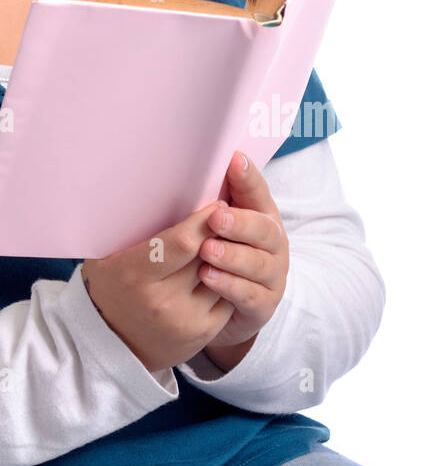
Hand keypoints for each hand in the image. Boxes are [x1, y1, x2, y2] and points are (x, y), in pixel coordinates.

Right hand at [81, 200, 236, 375]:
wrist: (113, 344)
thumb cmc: (109, 286)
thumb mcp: (104, 255)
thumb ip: (127, 226)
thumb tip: (149, 184)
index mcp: (137, 274)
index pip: (183, 242)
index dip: (204, 220)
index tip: (215, 202)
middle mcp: (163, 299)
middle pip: (207, 255)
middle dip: (222, 231)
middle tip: (230, 212)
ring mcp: (186, 319)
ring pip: (223, 275)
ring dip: (230, 255)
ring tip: (232, 236)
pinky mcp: (203, 333)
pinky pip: (227, 297)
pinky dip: (229, 278)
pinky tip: (226, 265)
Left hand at [198, 151, 288, 368]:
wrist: (228, 305)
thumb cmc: (221, 251)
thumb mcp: (218, 224)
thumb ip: (213, 199)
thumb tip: (192, 162)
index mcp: (262, 215)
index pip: (258, 192)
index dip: (248, 177)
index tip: (234, 160)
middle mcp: (274, 243)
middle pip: (264, 230)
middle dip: (240, 223)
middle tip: (215, 218)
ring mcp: (273, 275)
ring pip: (258, 264)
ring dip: (232, 257)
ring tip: (206, 251)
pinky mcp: (265, 305)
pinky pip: (250, 296)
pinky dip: (230, 286)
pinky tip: (209, 278)